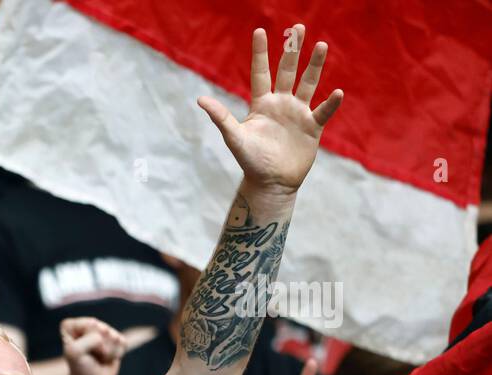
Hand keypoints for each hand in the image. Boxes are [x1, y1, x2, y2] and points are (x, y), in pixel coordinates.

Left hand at [60, 317, 125, 374]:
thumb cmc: (80, 369)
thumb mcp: (75, 352)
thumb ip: (90, 338)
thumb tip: (111, 335)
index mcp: (70, 326)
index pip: (89, 323)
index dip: (88, 340)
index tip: (80, 352)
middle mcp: (86, 325)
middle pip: (103, 329)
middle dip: (100, 347)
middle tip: (91, 356)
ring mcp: (102, 331)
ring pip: (114, 336)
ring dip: (108, 352)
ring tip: (99, 358)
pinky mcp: (116, 339)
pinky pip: (122, 342)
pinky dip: (116, 354)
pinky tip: (107, 358)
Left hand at [198, 25, 343, 198]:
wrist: (270, 183)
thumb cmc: (250, 161)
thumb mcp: (234, 138)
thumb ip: (221, 117)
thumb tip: (200, 100)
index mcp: (262, 104)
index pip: (260, 73)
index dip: (260, 53)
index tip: (259, 31)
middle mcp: (281, 104)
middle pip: (288, 71)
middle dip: (293, 50)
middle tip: (299, 28)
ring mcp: (298, 113)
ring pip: (308, 84)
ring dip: (314, 66)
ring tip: (321, 46)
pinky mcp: (312, 127)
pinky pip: (323, 111)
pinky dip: (330, 103)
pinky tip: (336, 92)